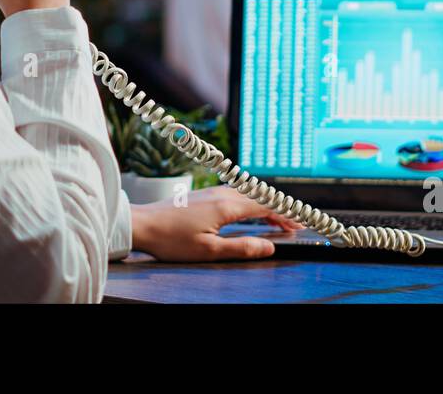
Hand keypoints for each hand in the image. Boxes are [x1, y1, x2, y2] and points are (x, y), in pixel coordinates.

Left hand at [129, 186, 303, 261]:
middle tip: (294, 225)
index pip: (266, 207)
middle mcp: (222, 194)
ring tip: (276, 219)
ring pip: (247, 195)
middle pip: (259, 199)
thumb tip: (269, 246)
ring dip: (264, 206)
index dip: (286, 215)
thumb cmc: (172, 239)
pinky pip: (236, 194)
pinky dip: (250, 203)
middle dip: (279, 210)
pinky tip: (247, 212)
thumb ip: (242, 248)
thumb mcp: (209, 251)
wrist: (142, 223)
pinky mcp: (203, 194)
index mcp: (227, 207)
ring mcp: (212, 192)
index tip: (301, 223)